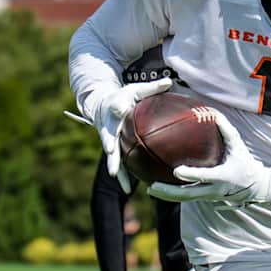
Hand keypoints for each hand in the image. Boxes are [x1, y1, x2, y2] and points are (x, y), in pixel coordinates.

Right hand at [97, 78, 173, 192]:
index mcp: (115, 105)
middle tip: (111, 150)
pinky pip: (118, 163)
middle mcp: (109, 124)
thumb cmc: (123, 97)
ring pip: (111, 154)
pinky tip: (129, 189)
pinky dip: (123, 176)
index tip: (121, 108)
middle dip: (109, 142)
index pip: (117, 105)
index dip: (118, 106)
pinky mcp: (112, 149)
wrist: (101, 106)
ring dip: (114, 165)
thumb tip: (169, 81)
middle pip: (108, 134)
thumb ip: (152, 88)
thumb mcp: (136, 90)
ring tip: (117, 177)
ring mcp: (109, 138)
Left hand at [152, 111, 269, 203]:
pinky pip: (187, 197)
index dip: (191, 175)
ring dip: (167, 196)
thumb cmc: (245, 163)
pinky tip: (159, 189)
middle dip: (169, 192)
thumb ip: (226, 129)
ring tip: (150, 189)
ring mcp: (209, 196)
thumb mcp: (238, 145)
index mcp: (223, 176)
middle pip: (188, 194)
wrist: (256, 187)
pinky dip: (173, 194)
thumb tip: (212, 113)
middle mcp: (214, 190)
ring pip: (185, 199)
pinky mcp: (205, 198)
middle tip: (152, 187)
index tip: (176, 171)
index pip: (205, 176)